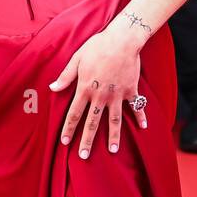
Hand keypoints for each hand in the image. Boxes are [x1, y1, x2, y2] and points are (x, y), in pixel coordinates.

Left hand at [49, 28, 146, 158]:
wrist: (121, 40)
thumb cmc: (97, 46)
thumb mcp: (77, 59)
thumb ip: (65, 76)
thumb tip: (52, 88)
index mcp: (85, 88)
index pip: (74, 114)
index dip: (69, 129)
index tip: (65, 142)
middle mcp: (101, 96)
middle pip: (93, 122)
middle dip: (87, 140)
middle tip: (84, 156)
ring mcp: (117, 95)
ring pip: (115, 120)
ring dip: (114, 136)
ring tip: (113, 150)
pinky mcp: (131, 90)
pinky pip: (136, 106)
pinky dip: (141, 116)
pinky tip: (144, 127)